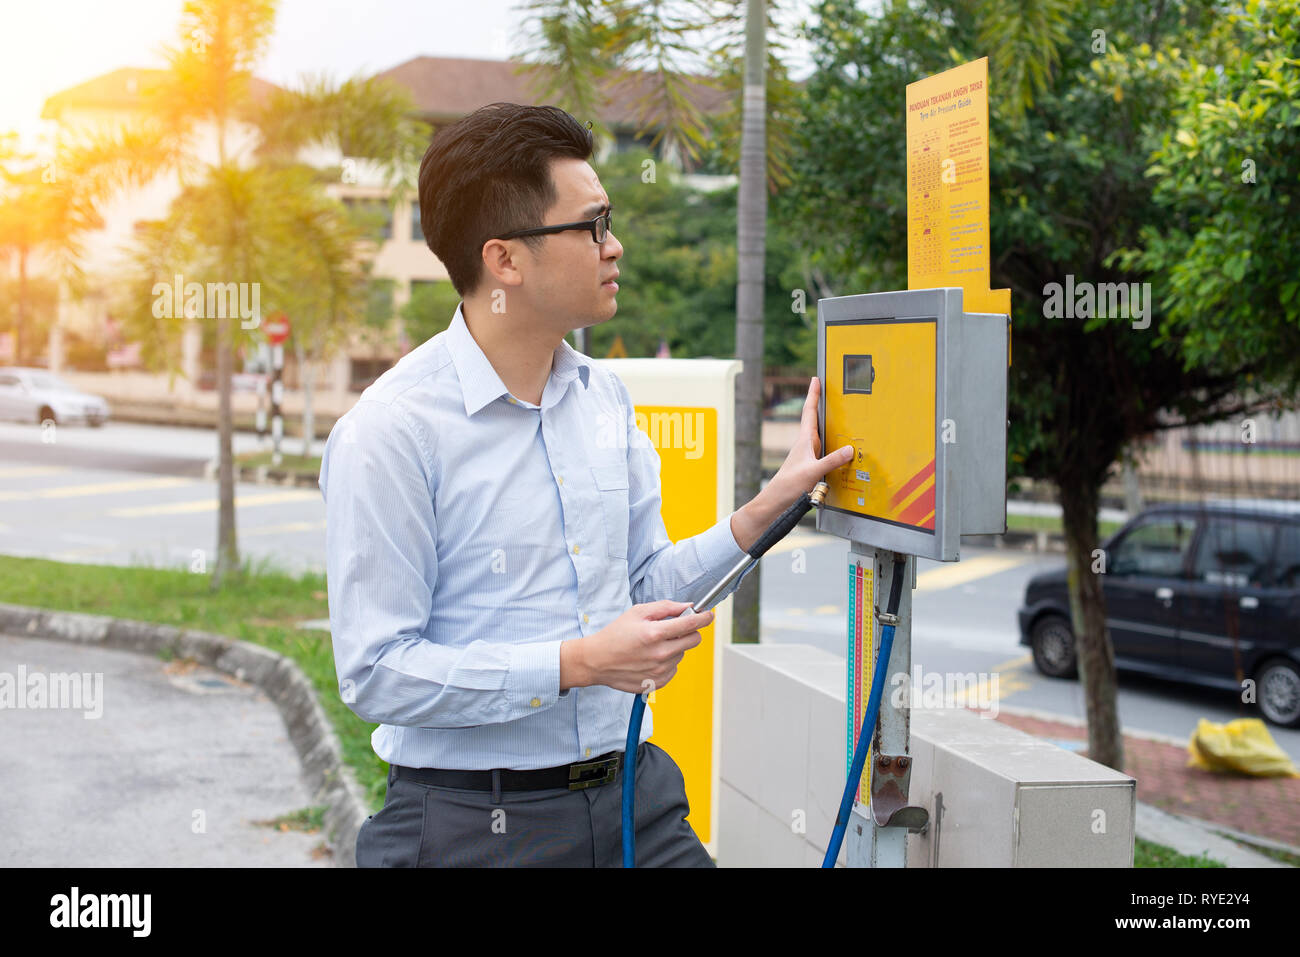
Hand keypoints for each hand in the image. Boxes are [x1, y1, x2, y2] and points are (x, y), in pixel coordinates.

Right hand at [577, 600, 712, 693]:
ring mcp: (659, 671)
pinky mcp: (657, 683)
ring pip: (683, 654)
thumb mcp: (637, 612)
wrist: (597, 661)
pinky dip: (667, 661)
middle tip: (674, 629)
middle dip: (690, 632)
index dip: (704, 617)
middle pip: (694, 640)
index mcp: (655, 633)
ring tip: (653, 645)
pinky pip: (674, 668)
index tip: (709, 614)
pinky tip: (650, 658)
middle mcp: (660, 654)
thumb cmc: (615, 634)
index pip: (691, 625)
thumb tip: (687, 607)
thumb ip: (665, 607)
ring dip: (675, 647)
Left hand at [764, 376, 853, 510]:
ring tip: (835, 414)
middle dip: (820, 404)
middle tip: (825, 389)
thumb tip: (849, 449)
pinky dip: (830, 444)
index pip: (809, 412)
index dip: (813, 394)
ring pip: (819, 434)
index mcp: (804, 441)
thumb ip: (832, 461)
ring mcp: (807, 455)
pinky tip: (836, 449)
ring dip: (826, 423)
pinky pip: (823, 450)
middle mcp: (805, 445)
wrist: (775, 502)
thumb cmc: (788, 486)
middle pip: (814, 419)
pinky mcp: (809, 465)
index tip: (816, 379)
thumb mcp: (813, 472)